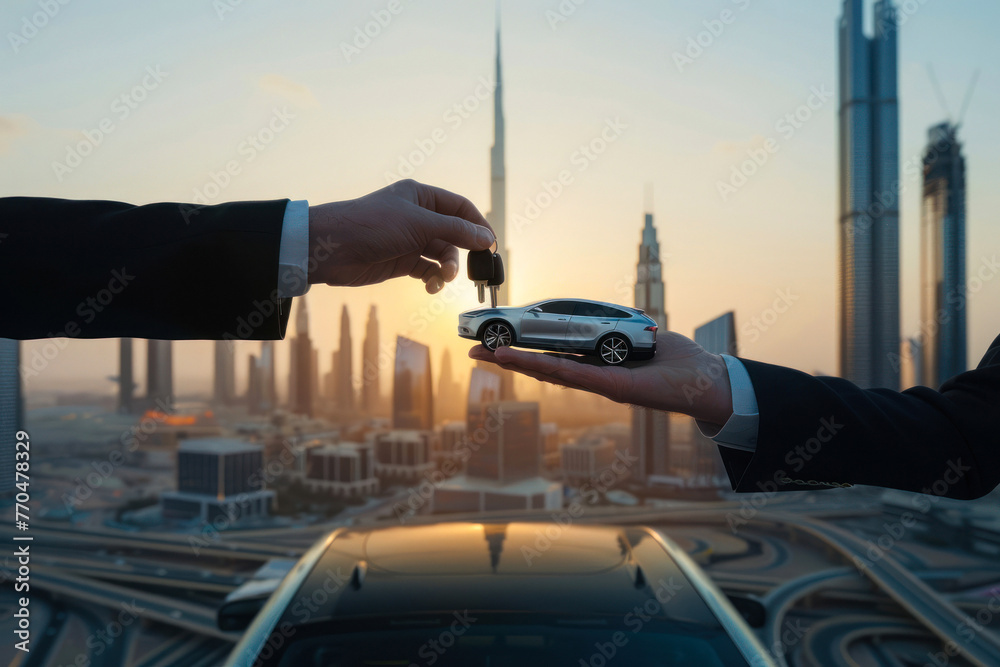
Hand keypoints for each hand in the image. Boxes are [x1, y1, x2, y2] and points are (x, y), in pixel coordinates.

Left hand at [308, 179, 495, 293]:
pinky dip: (433, 279)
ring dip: (447, 268)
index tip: (490, 244)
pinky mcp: (401, 261)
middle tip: (474, 269)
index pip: (460, 207)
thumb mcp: (419, 224)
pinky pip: (427, 270)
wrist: (332, 248)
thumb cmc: (372, 226)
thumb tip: (486, 238)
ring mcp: (409, 240)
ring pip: (441, 254)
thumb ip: (455, 231)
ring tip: (443, 278)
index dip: (477, 224)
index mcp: (421, 196)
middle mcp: (417, 216)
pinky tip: (431, 286)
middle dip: (462, 251)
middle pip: (453, 233)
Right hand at [469, 331, 734, 426]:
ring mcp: (598, 384)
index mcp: (596, 365)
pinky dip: (543, 366)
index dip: (524, 351)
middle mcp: (592, 377)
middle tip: (473, 350)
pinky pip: (571, 374)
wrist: (707, 382)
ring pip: (548, 371)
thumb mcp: (638, 335)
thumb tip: (601, 318)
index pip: (552, 356)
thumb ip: (616, 329)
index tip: (497, 343)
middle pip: (541, 365)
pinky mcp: (610, 387)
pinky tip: (520, 361)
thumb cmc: (676, 360)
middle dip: (507, 359)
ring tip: (484, 355)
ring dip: (515, 363)